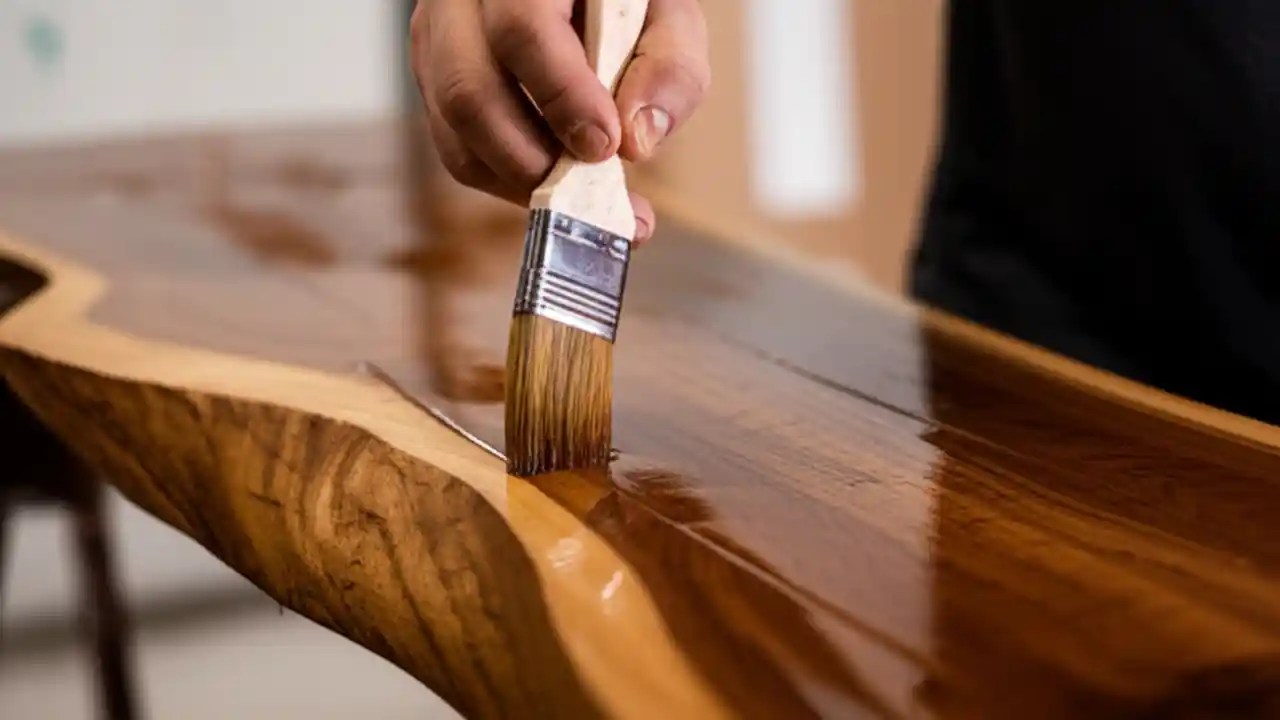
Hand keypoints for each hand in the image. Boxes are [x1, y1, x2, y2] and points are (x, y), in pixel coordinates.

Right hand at [410, 0, 709, 242]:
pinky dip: (503, 177)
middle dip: (531, 157)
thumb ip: (670, 67)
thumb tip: (637, 141)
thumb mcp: (668, 17)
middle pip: (469, 88)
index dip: (561, 96)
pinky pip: (454, 145)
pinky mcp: (434, 79)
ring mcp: (438, 38)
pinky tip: (551, 181)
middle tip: (587, 187)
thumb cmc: (624, 4)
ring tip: (575, 194)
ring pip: (453, 126)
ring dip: (516, 177)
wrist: (583, 1)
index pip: (522, 28)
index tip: (605, 145)